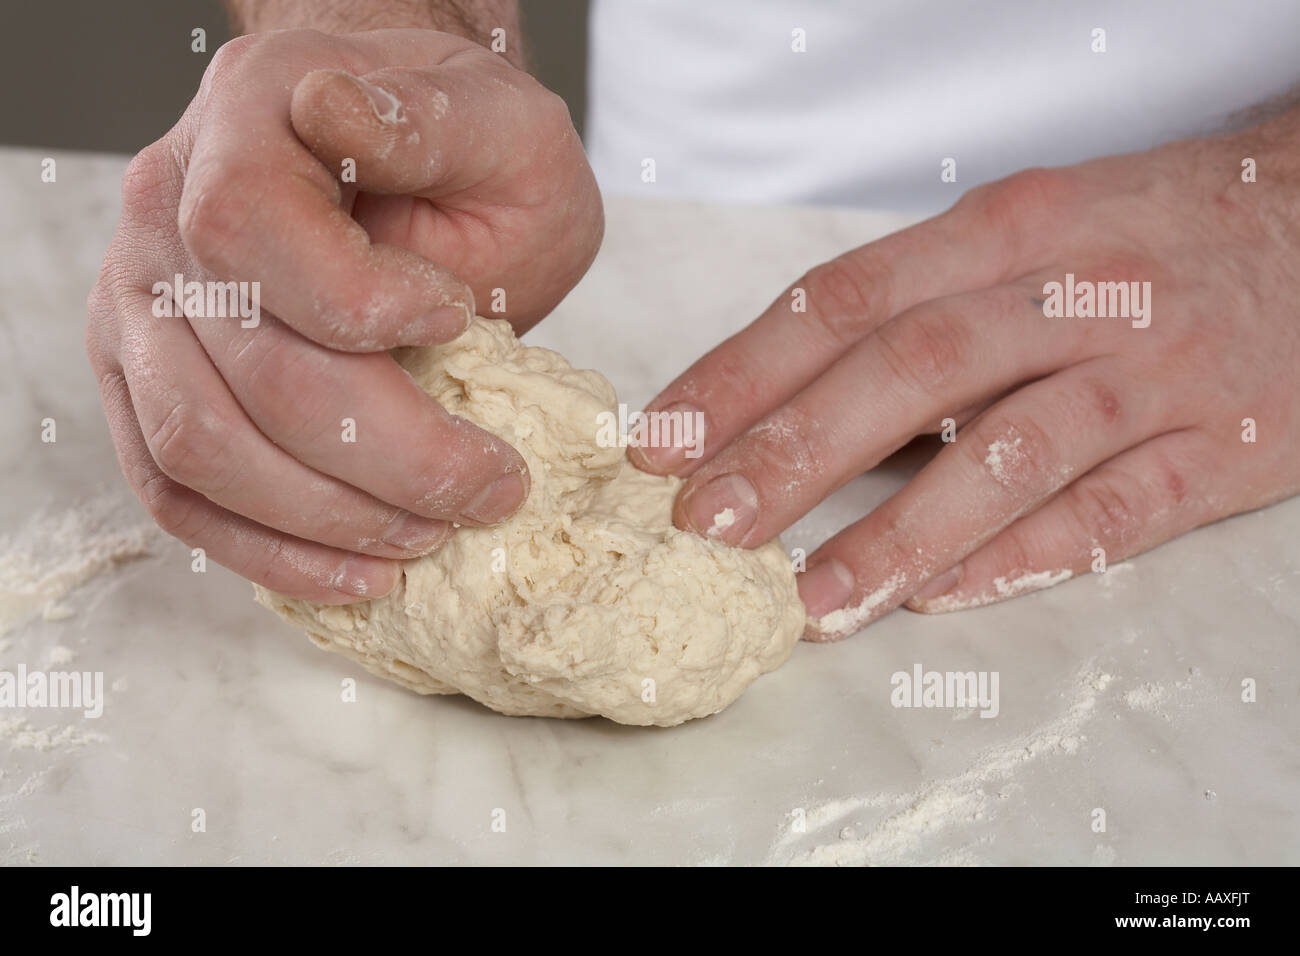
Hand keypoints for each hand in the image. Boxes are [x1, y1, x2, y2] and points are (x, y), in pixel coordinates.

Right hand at [86, 28, 602, 602]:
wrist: (405, 162)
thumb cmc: (460, 148)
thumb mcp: (491, 118)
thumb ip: (428, 121)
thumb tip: (336, 114)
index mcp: (241, 125)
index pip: (252, 234)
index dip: (361, 306)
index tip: (463, 324)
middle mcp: (162, 214)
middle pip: (247, 372)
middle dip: (388, 458)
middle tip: (491, 489)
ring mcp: (141, 307)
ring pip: (203, 451)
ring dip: (329, 520)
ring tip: (433, 537)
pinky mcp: (148, 383)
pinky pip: (180, 493)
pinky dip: (268, 550)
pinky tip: (358, 574)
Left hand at [633, 107, 1299, 638]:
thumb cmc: (1144, 237)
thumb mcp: (1026, 234)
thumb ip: (918, 306)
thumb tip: (784, 398)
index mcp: (1006, 231)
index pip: (845, 301)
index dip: (744, 373)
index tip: (661, 439)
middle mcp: (1072, 294)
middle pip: (910, 370)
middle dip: (794, 452)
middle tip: (704, 522)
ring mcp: (1151, 372)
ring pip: (1010, 453)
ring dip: (898, 532)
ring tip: (809, 599)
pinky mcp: (1221, 448)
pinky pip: (1115, 511)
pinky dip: (1025, 556)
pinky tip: (945, 598)